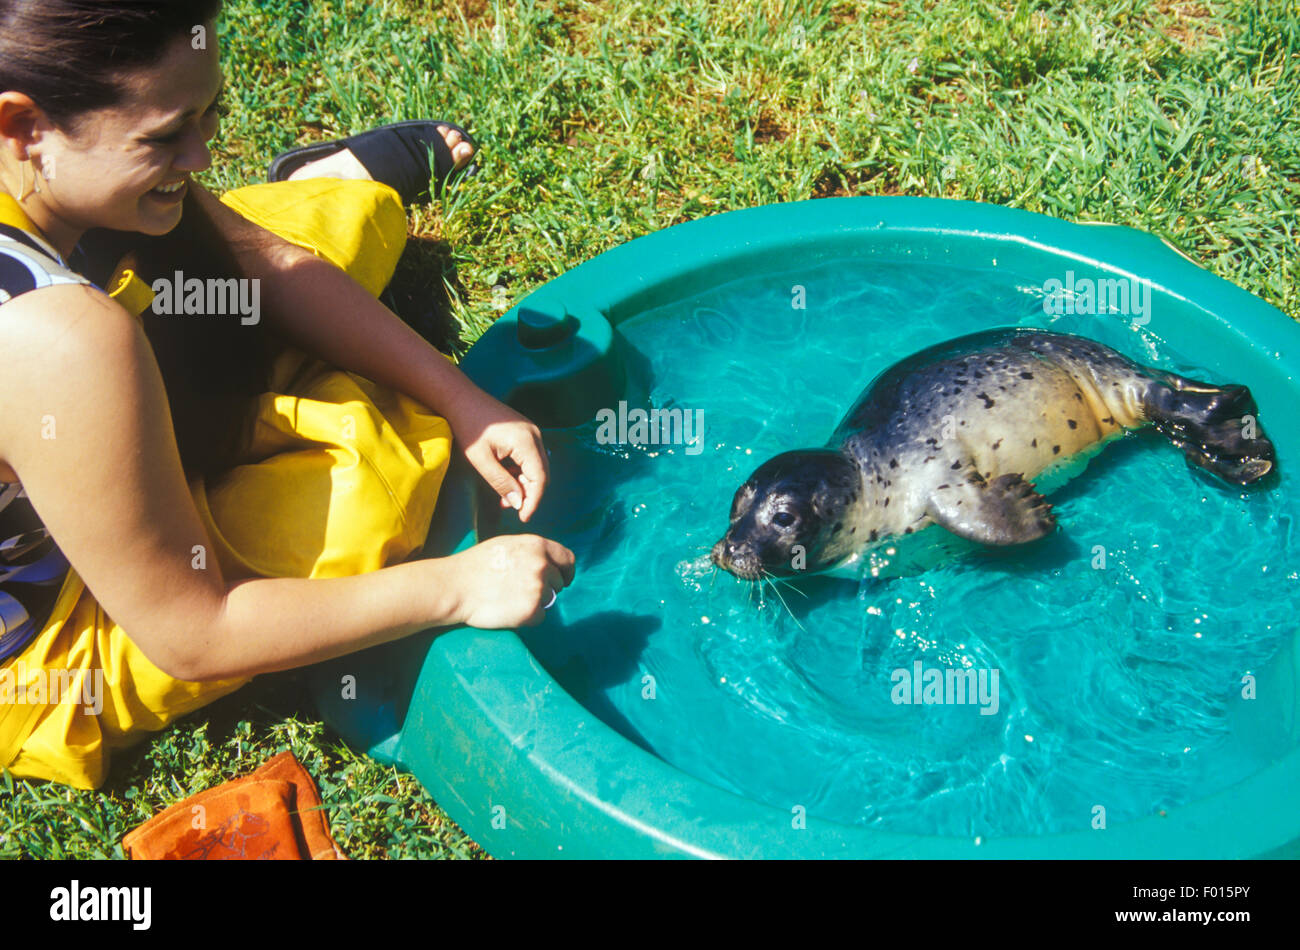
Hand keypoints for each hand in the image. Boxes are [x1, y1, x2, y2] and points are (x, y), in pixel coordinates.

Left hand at [445, 391, 549, 521]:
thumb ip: (501, 482)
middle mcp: (535, 436)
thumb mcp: (481, 460)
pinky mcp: (524, 433)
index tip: (523, 518)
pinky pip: (529, 458)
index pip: (540, 478)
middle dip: (529, 494)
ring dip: (523, 485)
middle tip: (511, 509)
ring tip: (503, 497)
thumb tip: (518, 504)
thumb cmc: (468, 427)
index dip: (534, 501)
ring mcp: (531, 433)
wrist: (461, 399)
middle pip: (542, 473)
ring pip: (536, 467)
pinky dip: (520, 473)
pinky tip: (505, 480)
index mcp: (527, 442)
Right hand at [445, 535, 575, 627]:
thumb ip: (531, 551)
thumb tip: (549, 562)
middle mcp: (542, 566)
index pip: (567, 559)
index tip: (564, 579)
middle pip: (559, 582)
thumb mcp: (507, 545)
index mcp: (537, 545)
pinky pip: (539, 617)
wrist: (455, 587)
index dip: (567, 571)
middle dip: (546, 587)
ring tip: (509, 599)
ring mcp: (538, 589)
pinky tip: (508, 610)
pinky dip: (527, 617)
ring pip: (549, 600)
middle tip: (521, 591)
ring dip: (535, 602)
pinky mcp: (532, 611)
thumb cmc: (476, 565)